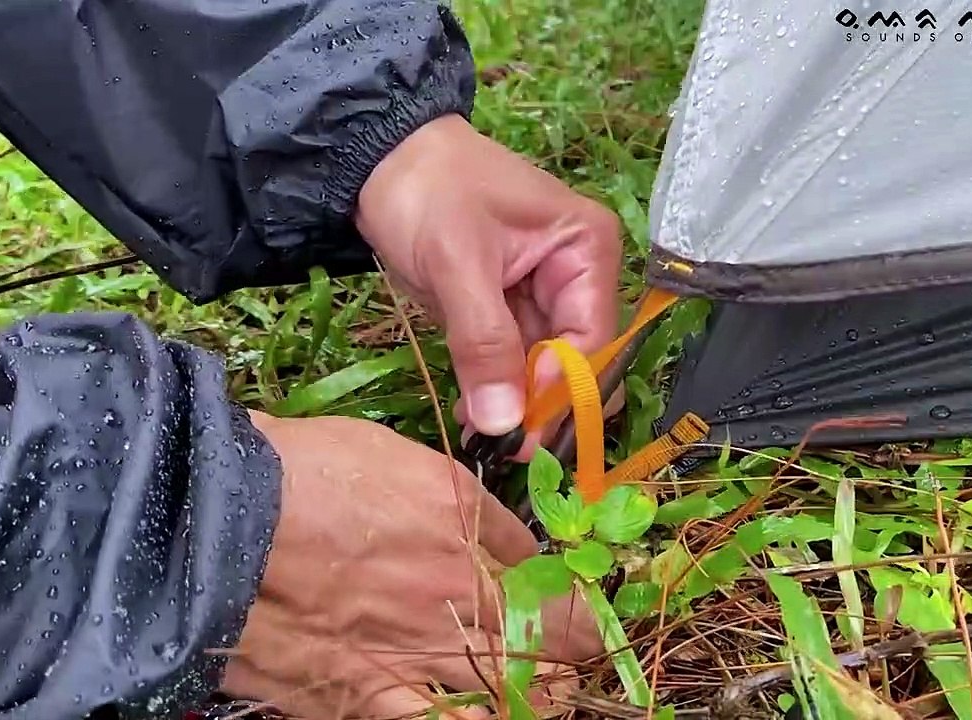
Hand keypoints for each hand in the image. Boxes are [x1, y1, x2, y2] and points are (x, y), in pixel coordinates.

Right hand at [222, 412, 601, 718]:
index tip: (583, 604)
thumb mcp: (405, 460)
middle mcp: (457, 599)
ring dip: (541, 693)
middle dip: (575, 650)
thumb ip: (473, 507)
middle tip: (578, 652)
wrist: (216, 522)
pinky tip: (487, 718)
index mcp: (469, 535)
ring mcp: (415, 654)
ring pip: (511, 694)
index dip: (580, 596)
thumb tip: (520, 540)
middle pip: (550, 641)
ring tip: (544, 692)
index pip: (554, 578)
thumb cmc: (306, 472)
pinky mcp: (365, 697)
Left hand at [355, 115, 623, 457]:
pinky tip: (475, 417)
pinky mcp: (506, 308)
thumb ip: (483, 342)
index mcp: (586, 248)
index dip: (562, 389)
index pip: (592, 338)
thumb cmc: (428, 191)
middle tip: (506, 450)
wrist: (378, 157)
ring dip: (517, 404)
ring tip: (483, 438)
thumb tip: (505, 422)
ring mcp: (542, 294)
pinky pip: (511, 360)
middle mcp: (577, 274)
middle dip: (543, 404)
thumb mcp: (457, 263)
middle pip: (575, 359)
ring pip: (543, 368)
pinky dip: (495, 388)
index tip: (522, 431)